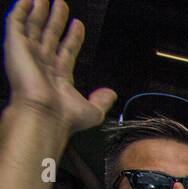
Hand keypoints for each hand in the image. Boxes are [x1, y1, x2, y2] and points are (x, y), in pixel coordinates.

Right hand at [3, 0, 115, 132]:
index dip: (73, 37)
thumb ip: (102, 100)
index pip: (66, 50)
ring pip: (33, 26)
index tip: (78, 24)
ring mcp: (28, 54)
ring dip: (40, 10)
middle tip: (62, 4)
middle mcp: (42, 63)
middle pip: (50, 34)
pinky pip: (16, 22)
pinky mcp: (14, 46)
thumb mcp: (93, 111)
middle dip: (56, 19)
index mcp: (59, 76)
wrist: (45, 114)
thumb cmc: (65, 116)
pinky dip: (21, 9)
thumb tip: (111, 93)